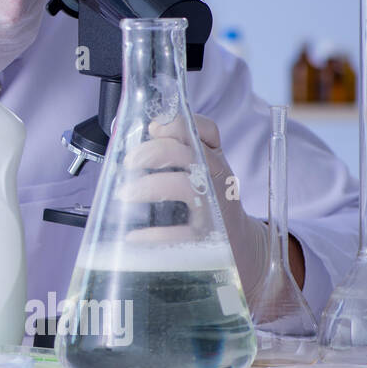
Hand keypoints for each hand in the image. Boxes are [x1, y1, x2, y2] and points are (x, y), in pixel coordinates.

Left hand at [117, 113, 268, 293]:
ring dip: (151, 186)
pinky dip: (156, 235)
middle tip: (129, 163)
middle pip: (191, 154)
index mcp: (212, 160)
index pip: (204, 130)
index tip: (152, 128)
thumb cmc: (209, 200)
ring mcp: (213, 209)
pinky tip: (134, 236)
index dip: (178, 124)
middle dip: (156, 152)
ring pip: (186, 187)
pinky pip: (183, 234)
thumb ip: (175, 148)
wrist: (241, 243)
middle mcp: (216, 180)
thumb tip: (144, 127)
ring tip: (125, 194)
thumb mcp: (200, 169)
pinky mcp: (208, 240)